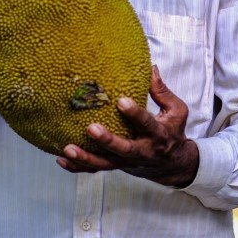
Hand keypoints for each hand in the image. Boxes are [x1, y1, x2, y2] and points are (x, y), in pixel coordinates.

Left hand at [58, 65, 199, 188]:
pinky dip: (78, 167)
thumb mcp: (176, 111)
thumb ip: (162, 91)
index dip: (134, 113)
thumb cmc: (172, 131)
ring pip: (106, 164)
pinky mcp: (118, 167)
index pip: (146, 123)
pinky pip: (96, 170)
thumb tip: (150, 67)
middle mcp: (143, 150)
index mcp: (158, 134)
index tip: (121, 100)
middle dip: (107, 140)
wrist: (173, 165)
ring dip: (86, 158)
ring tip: (67, 149)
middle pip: (124, 149)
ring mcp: (128, 162)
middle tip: (90, 128)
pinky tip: (61, 159)